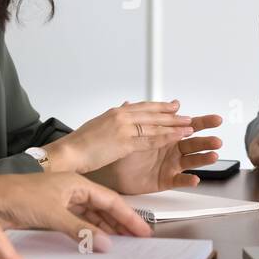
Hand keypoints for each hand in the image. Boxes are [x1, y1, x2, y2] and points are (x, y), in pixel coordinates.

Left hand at [0, 171, 152, 251]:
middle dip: (121, 223)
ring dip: (106, 229)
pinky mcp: (50, 213)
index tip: (143, 230)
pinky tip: (96, 241)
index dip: (129, 216)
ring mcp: (61, 201)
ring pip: (91, 216)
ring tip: (122, 243)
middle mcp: (71, 190)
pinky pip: (78, 223)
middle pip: (104, 207)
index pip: (111, 200)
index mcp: (76, 182)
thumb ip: (81, 230)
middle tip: (138, 239)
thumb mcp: (54, 214)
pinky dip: (89, 232)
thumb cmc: (17, 196)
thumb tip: (106, 243)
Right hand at [50, 99, 194, 173]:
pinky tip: (176, 138)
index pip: (143, 107)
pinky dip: (166, 138)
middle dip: (172, 115)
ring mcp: (124, 129)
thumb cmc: (79, 143)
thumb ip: (113, 118)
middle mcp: (121, 117)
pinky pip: (150, 140)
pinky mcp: (124, 143)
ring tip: (189, 125)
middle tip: (186, 115)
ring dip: (174, 126)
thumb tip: (123, 108)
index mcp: (115, 112)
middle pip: (152, 114)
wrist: (69, 152)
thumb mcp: (98, 124)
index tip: (173, 106)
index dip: (160, 107)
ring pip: (155, 126)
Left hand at [91, 114, 222, 194]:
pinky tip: (195, 179)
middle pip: (194, 143)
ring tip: (213, 156)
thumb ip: (140, 117)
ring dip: (203, 159)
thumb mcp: (132, 131)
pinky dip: (187, 180)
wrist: (110, 169)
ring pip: (191, 161)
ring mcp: (171, 165)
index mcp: (167, 135)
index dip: (202, 123)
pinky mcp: (166, 180)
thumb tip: (147, 101)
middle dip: (206, 141)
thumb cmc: (124, 150)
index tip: (216, 119)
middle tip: (218, 139)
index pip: (189, 126)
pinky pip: (179, 180)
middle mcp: (172, 150)